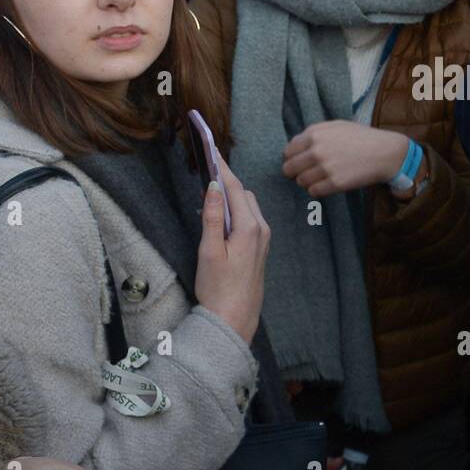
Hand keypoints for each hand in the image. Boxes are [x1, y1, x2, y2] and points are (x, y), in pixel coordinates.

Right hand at [194, 157, 269, 343]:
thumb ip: (211, 216)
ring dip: (231, 196)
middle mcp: (261, 229)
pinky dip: (236, 210)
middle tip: (206, 168)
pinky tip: (220, 215)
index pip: (234, 188)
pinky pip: (249, 219)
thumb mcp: (209, 251)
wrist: (234, 320)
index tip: (211, 148)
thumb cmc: (218, 290)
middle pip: (243, 194)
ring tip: (209, 190)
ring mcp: (263, 239)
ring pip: (248, 205)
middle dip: (225, 180)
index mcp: (249, 228)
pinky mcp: (260, 248)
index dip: (221, 167)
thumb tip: (212, 186)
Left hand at [282, 121, 407, 197]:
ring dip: (308, 182)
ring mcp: (326, 168)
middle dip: (296, 172)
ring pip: (301, 182)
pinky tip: (328, 183)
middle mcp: (317, 151)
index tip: (300, 161)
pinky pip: (314, 192)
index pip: (287, 151)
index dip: (292, 158)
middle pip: (289, 168)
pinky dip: (318, 190)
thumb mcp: (336, 125)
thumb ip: (313, 132)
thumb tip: (293, 145)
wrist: (384, 152)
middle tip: (307, 172)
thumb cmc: (360, 137)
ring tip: (321, 177)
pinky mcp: (335, 183)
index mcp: (314, 134)